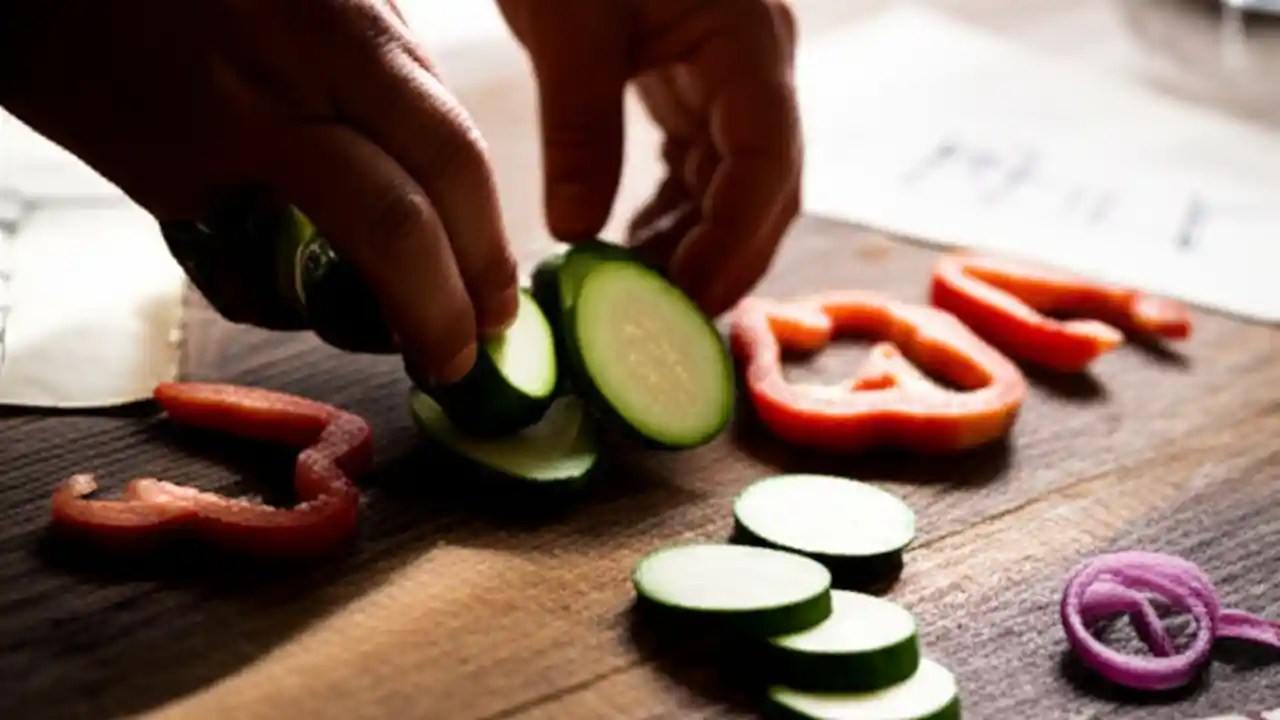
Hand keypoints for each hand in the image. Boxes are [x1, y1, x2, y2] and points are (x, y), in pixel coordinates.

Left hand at [0, 0, 517, 383]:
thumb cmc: (65, 41)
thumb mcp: (138, 156)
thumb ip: (235, 215)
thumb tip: (318, 274)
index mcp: (250, 105)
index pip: (389, 222)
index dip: (434, 306)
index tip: (444, 361)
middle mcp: (324, 44)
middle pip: (455, 161)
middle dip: (488, 252)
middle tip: (494, 317)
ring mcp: (355, 4)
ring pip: (449, 111)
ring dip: (472, 199)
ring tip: (473, 261)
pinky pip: (420, 73)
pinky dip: (433, 141)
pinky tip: (430, 182)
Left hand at [498, 0, 800, 315]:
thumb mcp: (566, 24)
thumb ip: (578, 125)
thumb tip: (574, 231)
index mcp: (748, 38)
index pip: (765, 155)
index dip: (733, 236)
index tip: (685, 295)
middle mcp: (755, 66)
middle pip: (767, 186)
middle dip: (725, 259)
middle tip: (668, 321)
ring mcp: (728, 83)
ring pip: (735, 188)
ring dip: (697, 248)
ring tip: (639, 297)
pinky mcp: (693, 93)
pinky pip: (697, 174)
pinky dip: (672, 221)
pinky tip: (630, 254)